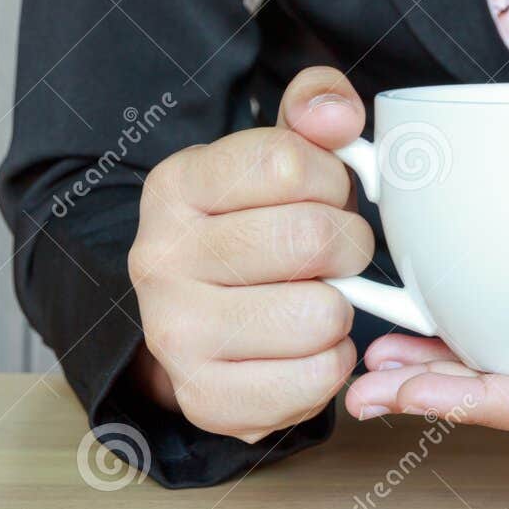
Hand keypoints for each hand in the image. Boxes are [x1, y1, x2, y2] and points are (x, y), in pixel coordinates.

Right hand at [127, 67, 373, 441]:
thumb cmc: (259, 226)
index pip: (286, 161)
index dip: (331, 179)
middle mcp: (160, 258)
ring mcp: (176, 334)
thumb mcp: (281, 154)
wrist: (204, 320)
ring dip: (341, 309)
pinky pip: (315, 381)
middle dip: (348, 245)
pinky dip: (330, 364)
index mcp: (177, 185)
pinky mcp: (205, 399)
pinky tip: (305, 346)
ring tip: (314, 298)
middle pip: (310, 238)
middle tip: (334, 254)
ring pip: (319, 314)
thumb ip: (317, 109)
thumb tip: (337, 114)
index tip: (325, 194)